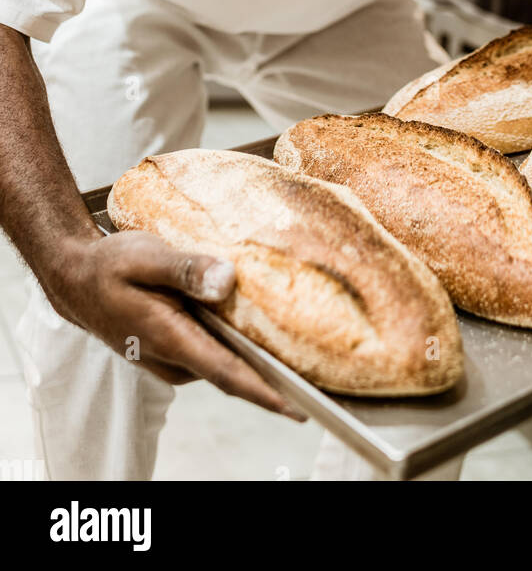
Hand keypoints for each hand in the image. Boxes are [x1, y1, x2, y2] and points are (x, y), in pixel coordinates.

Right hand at [52, 231, 305, 419]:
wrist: (76, 280)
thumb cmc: (111, 265)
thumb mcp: (148, 256)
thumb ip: (187, 270)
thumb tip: (227, 281)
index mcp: (170, 337)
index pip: (227, 374)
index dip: (265, 392)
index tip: (301, 406)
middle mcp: (173, 358)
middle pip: (234, 374)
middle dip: (276, 379)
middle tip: (325, 374)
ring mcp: (172, 360)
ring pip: (224, 363)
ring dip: (257, 358)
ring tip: (304, 342)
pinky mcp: (174, 352)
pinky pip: (213, 353)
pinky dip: (236, 346)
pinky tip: (258, 325)